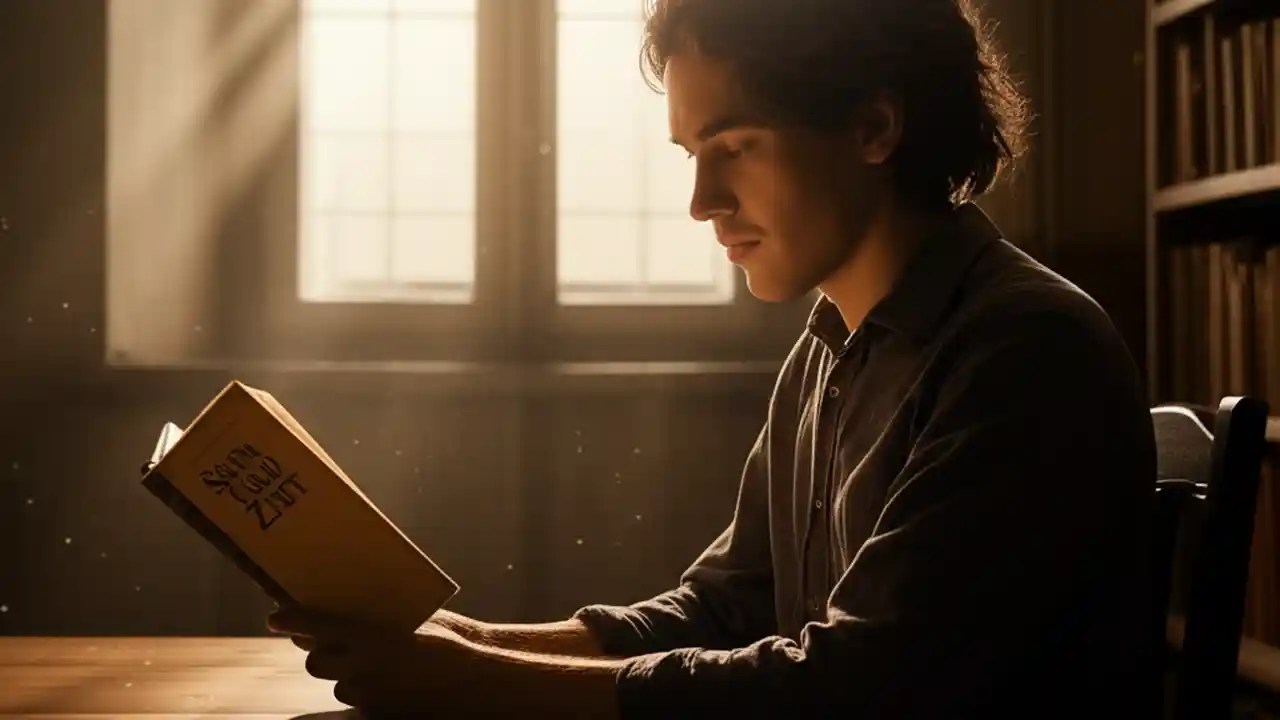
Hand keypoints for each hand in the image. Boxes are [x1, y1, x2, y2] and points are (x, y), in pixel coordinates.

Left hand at [266, 607, 491, 714]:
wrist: (477, 678)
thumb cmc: (450, 638)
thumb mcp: (413, 616)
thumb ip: (375, 618)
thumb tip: (343, 615)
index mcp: (370, 635)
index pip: (314, 626)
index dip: (290, 620)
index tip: (274, 617)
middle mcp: (363, 667)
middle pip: (315, 661)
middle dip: (317, 650)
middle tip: (326, 639)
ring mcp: (369, 694)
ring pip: (336, 683)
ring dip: (344, 672)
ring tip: (372, 662)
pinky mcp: (377, 714)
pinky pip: (357, 702)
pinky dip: (364, 690)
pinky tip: (386, 680)